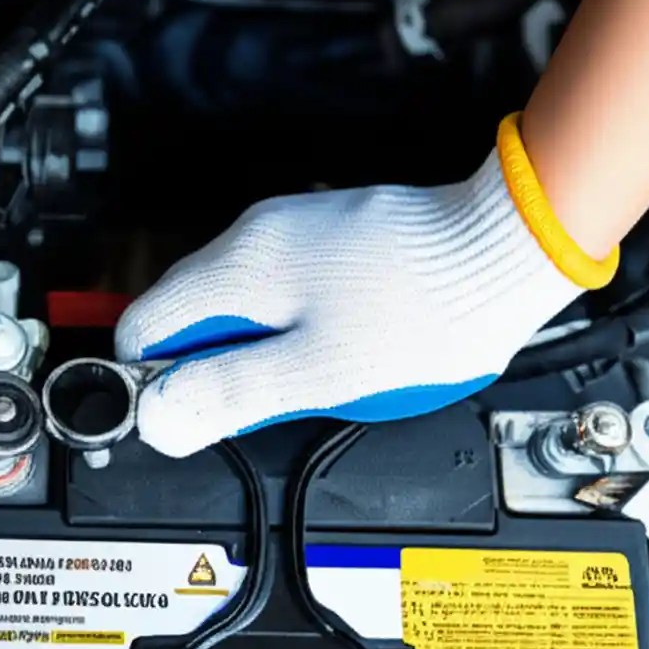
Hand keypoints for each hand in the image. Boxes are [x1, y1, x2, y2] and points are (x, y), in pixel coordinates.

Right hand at [116, 147, 590, 457]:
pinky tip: (340, 342)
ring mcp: (290, 231)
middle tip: (278, 394)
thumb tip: (158, 416)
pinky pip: (279, 290)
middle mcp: (253, 238)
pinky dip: (293, 326)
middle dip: (217, 366)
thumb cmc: (425, 312)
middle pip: (187, 317)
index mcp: (239, 270)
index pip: (143, 328)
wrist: (506, 247)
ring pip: (235, 305)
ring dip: (258, 349)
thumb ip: (229, 393)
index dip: (157, 381)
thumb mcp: (318, 374)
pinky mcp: (325, 237)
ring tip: (319, 370)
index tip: (194, 410)